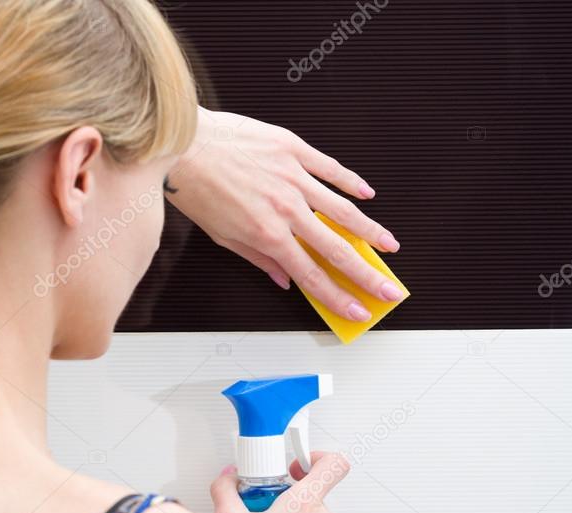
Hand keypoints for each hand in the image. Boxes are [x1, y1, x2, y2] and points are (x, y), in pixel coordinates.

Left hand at [167, 108, 401, 321]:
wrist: (182, 144)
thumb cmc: (197, 189)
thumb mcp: (223, 237)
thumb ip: (259, 260)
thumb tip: (285, 281)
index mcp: (269, 235)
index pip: (313, 276)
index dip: (339, 298)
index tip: (358, 311)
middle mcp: (287, 209)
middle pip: (337, 250)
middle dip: (367, 275)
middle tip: (389, 290)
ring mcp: (293, 177)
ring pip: (343, 210)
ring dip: (370, 232)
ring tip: (389, 246)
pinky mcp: (292, 149)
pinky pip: (330, 169)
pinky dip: (351, 184)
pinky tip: (366, 196)